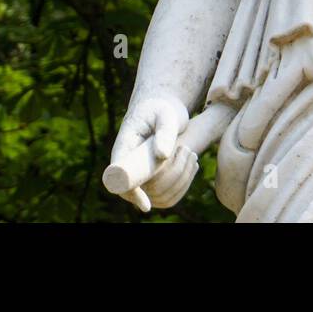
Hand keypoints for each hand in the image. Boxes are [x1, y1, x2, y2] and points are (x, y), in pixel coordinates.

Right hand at [108, 96, 198, 211]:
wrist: (163, 107)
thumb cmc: (162, 108)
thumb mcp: (165, 115)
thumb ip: (164, 132)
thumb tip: (162, 156)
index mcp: (125, 144)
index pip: (119, 175)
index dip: (130, 192)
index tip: (146, 204)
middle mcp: (127, 160)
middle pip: (139, 189)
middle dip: (168, 181)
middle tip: (189, 154)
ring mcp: (138, 169)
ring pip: (156, 192)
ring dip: (179, 179)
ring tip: (192, 153)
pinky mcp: (151, 173)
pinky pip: (165, 191)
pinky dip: (183, 182)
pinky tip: (194, 162)